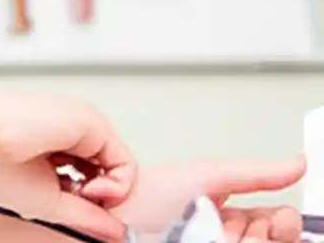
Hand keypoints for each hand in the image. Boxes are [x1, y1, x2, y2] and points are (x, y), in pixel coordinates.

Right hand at [0, 87, 136, 242]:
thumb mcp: (46, 203)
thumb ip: (86, 216)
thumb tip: (117, 232)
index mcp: (55, 153)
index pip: (92, 182)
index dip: (93, 204)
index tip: (85, 217)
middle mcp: (71, 138)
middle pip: (109, 174)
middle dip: (101, 198)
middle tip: (82, 206)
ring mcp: (82, 129)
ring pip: (121, 168)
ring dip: (109, 192)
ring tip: (82, 196)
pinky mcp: (91, 123)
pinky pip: (125, 161)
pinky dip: (116, 185)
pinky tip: (90, 189)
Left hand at [109, 156, 305, 240]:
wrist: (102, 220)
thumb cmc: (136, 201)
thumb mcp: (203, 178)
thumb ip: (252, 174)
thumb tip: (298, 165)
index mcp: (222, 219)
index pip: (269, 226)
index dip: (281, 223)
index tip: (282, 219)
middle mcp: (216, 237)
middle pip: (264, 240)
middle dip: (267, 234)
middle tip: (257, 227)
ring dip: (245, 240)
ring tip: (222, 233)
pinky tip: (215, 239)